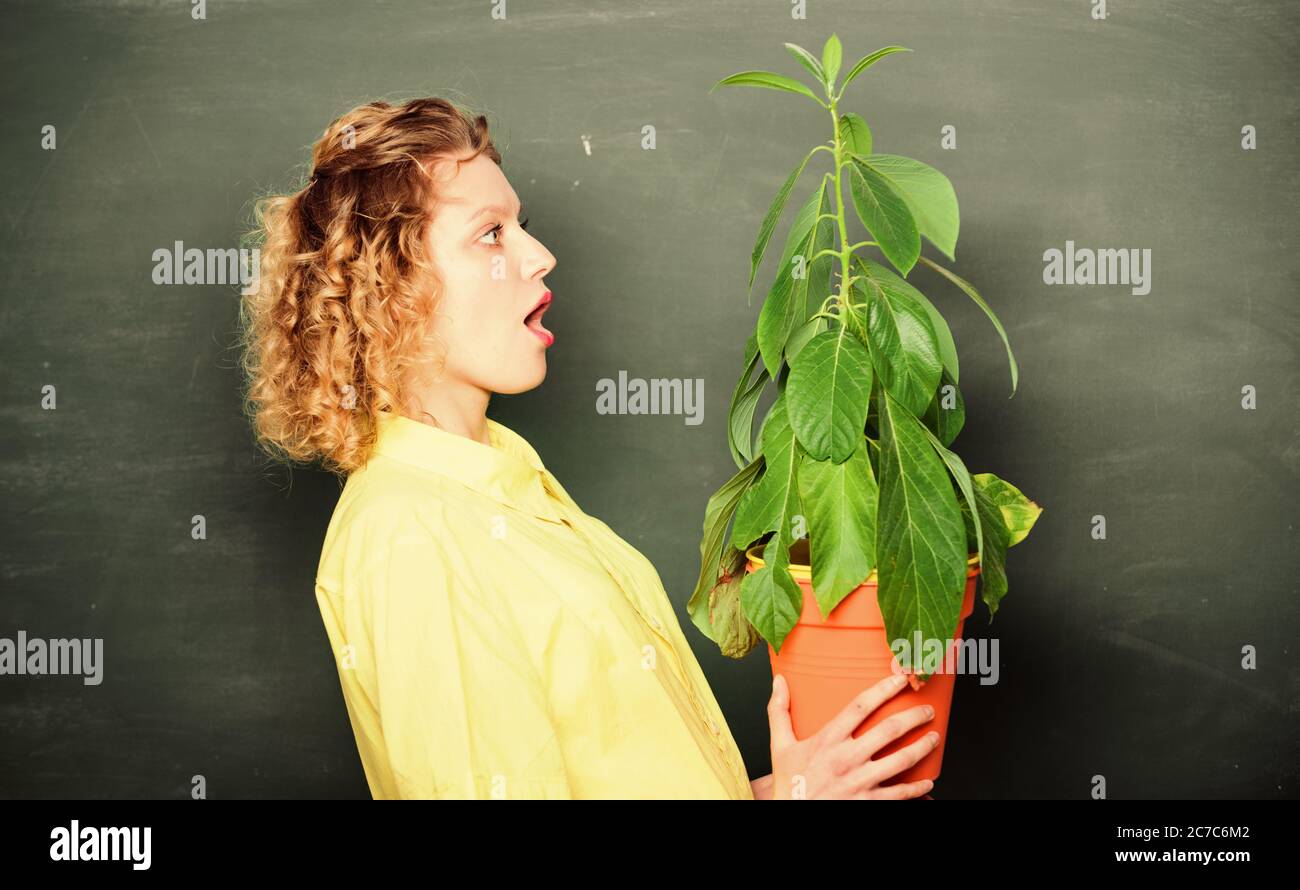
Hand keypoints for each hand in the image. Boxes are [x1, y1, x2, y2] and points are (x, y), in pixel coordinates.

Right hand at [767, 672, 937, 799]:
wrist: (791, 814)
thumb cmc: (789, 783)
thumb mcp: (779, 746)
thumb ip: (779, 711)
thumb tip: (779, 680)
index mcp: (828, 739)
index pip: (861, 706)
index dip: (884, 689)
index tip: (900, 679)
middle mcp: (846, 758)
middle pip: (889, 730)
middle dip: (914, 716)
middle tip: (928, 709)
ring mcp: (859, 782)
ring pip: (901, 760)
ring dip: (923, 747)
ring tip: (934, 738)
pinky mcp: (868, 803)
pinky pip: (900, 794)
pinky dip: (918, 788)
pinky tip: (928, 782)